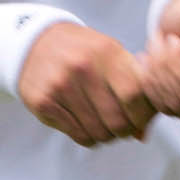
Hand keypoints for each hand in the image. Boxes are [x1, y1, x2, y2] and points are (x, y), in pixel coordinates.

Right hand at [18, 22, 155, 146]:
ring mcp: (61, 86)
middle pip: (117, 119)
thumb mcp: (111, 54)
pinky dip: (89, 137)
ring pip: (98, 132)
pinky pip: (78, 135)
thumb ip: (134, 86)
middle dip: (126, 129)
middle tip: (124, 126)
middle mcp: (83, 68)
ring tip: (105, 124)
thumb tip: (143, 132)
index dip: (143, 114)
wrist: (36, 41)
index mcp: (106, 51)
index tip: (142, 118)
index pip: (134, 94)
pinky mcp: (44, 102)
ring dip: (107, 135)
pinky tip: (88, 124)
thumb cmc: (83, 50)